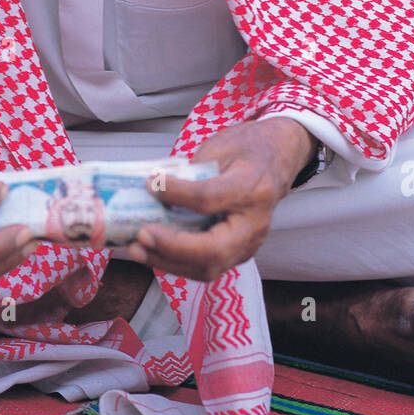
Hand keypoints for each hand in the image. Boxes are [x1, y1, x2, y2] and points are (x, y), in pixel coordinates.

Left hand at [123, 118, 315, 283]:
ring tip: (137, 249)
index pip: (209, 199)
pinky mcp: (238, 254)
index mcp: (252, 188)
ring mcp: (249, 244)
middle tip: (141, 235)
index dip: (176, 194)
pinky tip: (152, 252)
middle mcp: (255, 223)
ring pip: (208, 267)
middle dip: (172, 247)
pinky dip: (175, 263)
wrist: (277, 160)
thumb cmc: (246, 150)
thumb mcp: (219, 147)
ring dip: (168, 262)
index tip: (150, 184)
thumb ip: (190, 172)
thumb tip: (151, 190)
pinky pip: (206, 267)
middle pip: (213, 249)